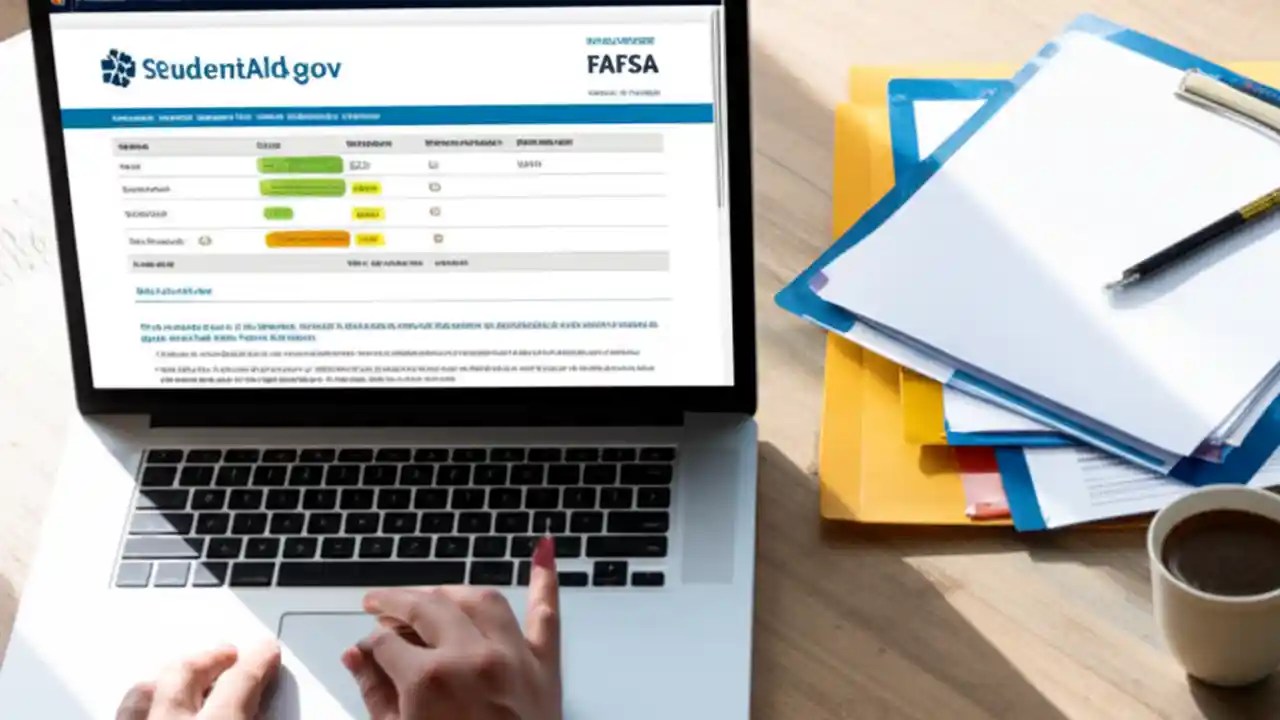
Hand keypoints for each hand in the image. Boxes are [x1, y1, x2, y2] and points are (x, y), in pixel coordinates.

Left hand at [115, 640, 280, 719]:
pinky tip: (146, 709)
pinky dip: (138, 707)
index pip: (242, 679)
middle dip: (209, 657)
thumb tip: (268, 708)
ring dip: (164, 678)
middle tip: (229, 654)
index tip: (266, 651)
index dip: (258, 661)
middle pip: (185, 673)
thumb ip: (262, 717)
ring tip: (179, 675)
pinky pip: (122, 717)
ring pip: (140, 694)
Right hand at [343, 537, 561, 719]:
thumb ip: (375, 694)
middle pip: (426, 608)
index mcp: (429, 679)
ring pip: (479, 600)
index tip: (366, 649)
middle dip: (396, 603)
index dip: (370, 642)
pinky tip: (544, 549)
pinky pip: (547, 614)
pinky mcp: (546, 667)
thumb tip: (356, 656)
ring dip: (451, 593)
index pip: (385, 640)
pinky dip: (546, 580)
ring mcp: (513, 657)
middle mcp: (472, 656)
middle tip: (379, 604)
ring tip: (431, 597)